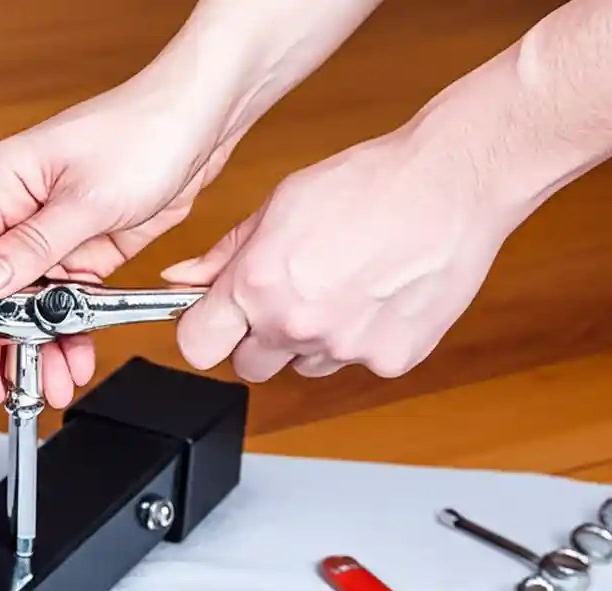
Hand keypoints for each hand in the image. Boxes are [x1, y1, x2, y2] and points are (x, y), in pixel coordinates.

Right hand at [0, 77, 236, 407]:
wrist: (203, 118)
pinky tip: (76, 355)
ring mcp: (51, 228)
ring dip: (40, 344)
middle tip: (10, 389)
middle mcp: (19, 207)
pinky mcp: (84, 244)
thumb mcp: (88, 199)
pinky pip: (66, 298)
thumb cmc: (146, 131)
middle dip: (3, 343)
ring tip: (53, 383)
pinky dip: (71, 330)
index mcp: (3, 183)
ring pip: (31, 302)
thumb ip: (32, 246)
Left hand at [164, 123, 524, 380]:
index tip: (213, 320)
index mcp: (258, 285)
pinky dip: (362, 338)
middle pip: (249, 366)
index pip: (196, 346)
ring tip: (341, 285)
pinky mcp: (390, 360)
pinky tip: (376, 295)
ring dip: (311, 339)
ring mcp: (345, 347)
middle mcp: (296, 324)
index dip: (203, 332)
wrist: (451, 185)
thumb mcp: (277, 207)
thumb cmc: (368, 184)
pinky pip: (357, 362)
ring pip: (304, 365)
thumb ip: (224, 254)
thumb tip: (181, 278)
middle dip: (257, 339)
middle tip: (285, 298)